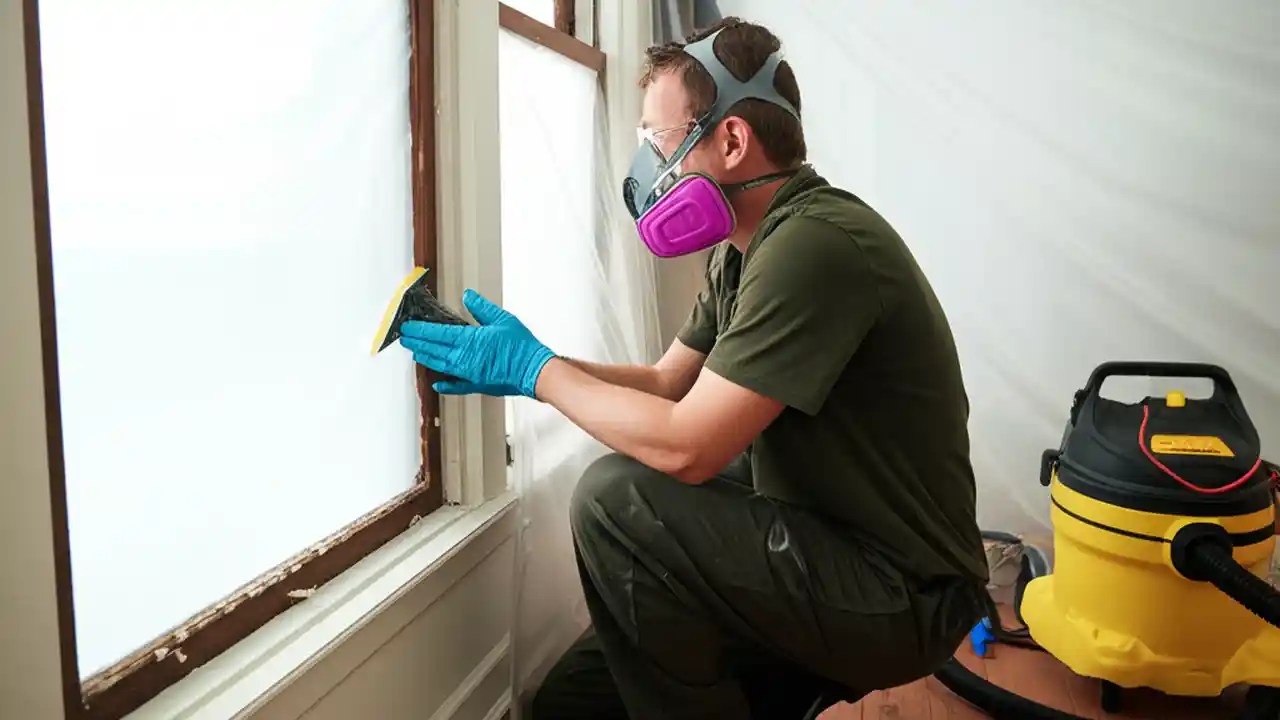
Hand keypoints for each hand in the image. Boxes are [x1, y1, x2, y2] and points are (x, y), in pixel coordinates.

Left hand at [399, 290, 555, 398]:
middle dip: (416, 343)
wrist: (535, 372)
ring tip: (415, 353)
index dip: (419, 330)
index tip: (407, 326)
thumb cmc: (522, 347)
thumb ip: (482, 308)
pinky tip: (437, 383)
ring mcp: (468, 374)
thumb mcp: (502, 319)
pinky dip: (445, 385)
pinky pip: (456, 386)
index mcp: (469, 341)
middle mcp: (464, 359)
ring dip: (425, 359)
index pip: (436, 334)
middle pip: (433, 350)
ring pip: (440, 366)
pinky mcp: (476, 385)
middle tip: (405, 338)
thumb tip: (468, 296)